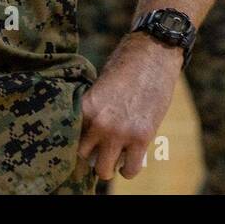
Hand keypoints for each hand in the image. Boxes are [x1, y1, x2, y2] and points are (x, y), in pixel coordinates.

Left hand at [78, 33, 182, 180]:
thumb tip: (90, 135)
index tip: (86, 140)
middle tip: (100, 150)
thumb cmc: (126, 65)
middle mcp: (99, 123)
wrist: (154, 53)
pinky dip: (129, 169)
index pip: (70, 137)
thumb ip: (93, 110)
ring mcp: (120, 132)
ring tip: (114, 159)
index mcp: (85, 107)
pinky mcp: (142, 137)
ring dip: (109, 166)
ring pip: (104, 170)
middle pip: (83, 156)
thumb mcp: (100, 87)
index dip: (79, 139)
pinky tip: (130, 162)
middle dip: (91, 155)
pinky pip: (130, 169)